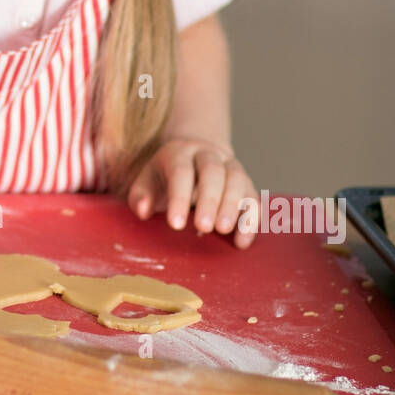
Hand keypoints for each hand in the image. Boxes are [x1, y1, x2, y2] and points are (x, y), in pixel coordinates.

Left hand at [128, 136, 259, 248]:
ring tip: (223, 230)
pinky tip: (242, 241)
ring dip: (233, 206)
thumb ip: (140, 195)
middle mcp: (208, 155)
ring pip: (237, 179)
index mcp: (179, 153)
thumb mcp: (146, 181)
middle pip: (213, 172)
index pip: (180, 172)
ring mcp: (230, 166)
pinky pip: (253, 197)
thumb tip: (143, 211)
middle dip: (210, 200)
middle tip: (204, 226)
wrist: (194, 156)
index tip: (176, 225)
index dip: (179, 197)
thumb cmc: (164, 177)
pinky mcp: (246, 183)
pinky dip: (251, 219)